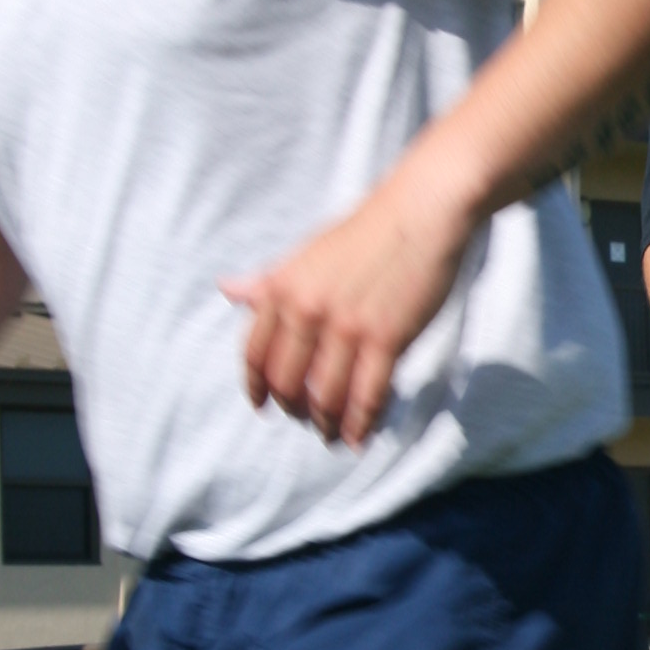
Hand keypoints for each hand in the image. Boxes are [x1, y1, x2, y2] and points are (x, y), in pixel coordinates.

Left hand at [222, 165, 473, 446]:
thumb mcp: (307, 254)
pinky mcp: (386, 338)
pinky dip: (361, 425)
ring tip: (334, 437)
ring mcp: (345, 327)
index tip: (263, 406)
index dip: (257, 387)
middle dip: (296, 411)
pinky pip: (367, 396)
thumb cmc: (367, 231)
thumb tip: (227, 290)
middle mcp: (306, 310)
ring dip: (328, 425)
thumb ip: (270, 282)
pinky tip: (360, 439)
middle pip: (288, 383)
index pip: (254, 353)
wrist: (422, 211)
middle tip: (308, 422)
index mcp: (282, 288)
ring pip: (326, 397)